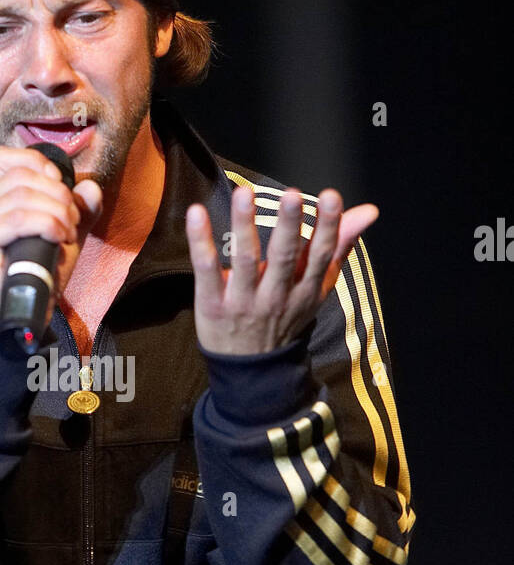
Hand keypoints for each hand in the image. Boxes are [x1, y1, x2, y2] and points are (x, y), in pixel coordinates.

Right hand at [0, 146, 102, 335]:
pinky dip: (47, 224)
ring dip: (57, 212)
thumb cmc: (38, 279)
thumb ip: (78, 212)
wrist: (23, 318)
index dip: (38, 165)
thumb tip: (91, 187)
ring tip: (67, 235)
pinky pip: (19, 218)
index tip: (61, 192)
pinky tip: (58, 240)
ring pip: (23, 196)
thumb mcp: (63, 237)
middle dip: (59, 195)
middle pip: (23, 176)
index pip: (5, 157)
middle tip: (71, 223)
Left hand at [185, 187, 378, 354]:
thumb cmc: (287, 316)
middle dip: (290, 226)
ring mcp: (243, 301)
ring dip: (245, 225)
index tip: (330, 197)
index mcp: (305, 288)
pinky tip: (196, 214)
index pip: (320, 255)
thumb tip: (369, 210)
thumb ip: (339, 246)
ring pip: (246, 260)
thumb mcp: (318, 288)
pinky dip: (201, 242)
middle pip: (285, 257)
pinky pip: (206, 271)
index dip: (328, 227)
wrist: (253, 371)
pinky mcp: (212, 304)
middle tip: (292, 195)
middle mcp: (277, 295)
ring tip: (245, 193)